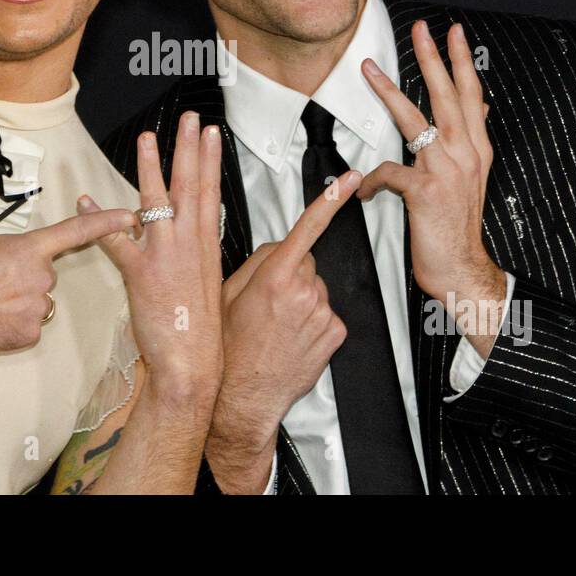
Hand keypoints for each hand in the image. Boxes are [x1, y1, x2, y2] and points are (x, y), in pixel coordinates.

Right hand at [0, 206, 134, 356]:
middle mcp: (41, 277)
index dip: (107, 222)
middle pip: (46, 276)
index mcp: (29, 249)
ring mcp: (38, 307)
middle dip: (26, 280)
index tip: (131, 217)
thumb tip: (25, 264)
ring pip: (38, 302)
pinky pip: (30, 326)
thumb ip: (17, 253)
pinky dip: (14, 325)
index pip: (77, 231)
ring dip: (20, 303)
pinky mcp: (31, 334)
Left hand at [82, 111, 223, 404]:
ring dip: (150, 169)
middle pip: (189, 185)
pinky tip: (86, 201)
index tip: (209, 131)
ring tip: (146, 139)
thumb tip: (189, 228)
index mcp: (206, 243)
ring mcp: (165, 256)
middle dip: (188, 148)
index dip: (209, 157)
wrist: (192, 361)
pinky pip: (115, 241)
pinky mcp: (141, 274)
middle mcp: (189, 243)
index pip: (210, 190)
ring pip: (156, 203)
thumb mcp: (206, 278)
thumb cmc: (199, 325)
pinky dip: (98, 221)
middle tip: (188, 118)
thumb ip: (196, 248)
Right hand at [205, 171, 359, 489]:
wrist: (241, 395)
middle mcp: (303, 292)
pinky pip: (327, 313)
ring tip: (278, 324)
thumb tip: (277, 247)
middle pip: (307, 263)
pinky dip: (313, 321)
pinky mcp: (335, 333)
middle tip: (269, 302)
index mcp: (275, 276)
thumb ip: (256, 261)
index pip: (308, 227)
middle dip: (292, 274)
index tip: (349, 180)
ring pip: (318, 288)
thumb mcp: (227, 294)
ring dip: (302, 300)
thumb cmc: (230, 348)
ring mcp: (322, 313)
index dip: (330, 199)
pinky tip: (293, 336)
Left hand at [358, 20, 505, 322]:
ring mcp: (446, 170)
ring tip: (368, 69)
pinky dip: (370, 180)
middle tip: (421, 29)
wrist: (462, 267)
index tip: (453, 33)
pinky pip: (389, 173)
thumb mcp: (474, 175)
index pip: (471, 95)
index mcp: (477, 149)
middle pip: (447, 96)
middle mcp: (466, 153)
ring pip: (414, 120)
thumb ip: (472, 139)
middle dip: (433, 58)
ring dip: (387, 92)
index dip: (462, 62)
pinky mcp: (425, 191)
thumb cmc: (459, 223)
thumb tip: (479, 107)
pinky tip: (361, 190)